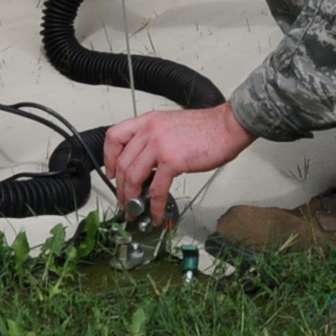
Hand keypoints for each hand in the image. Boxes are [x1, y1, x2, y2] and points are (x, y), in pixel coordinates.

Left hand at [105, 103, 253, 222]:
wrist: (227, 126)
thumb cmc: (206, 128)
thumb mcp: (171, 126)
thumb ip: (155, 141)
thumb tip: (148, 167)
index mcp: (148, 121)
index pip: (114, 137)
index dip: (108, 158)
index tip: (111, 174)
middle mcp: (149, 131)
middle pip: (121, 163)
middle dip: (120, 188)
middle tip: (125, 202)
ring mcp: (159, 145)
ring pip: (132, 176)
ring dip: (132, 199)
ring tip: (136, 212)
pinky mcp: (172, 161)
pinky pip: (156, 189)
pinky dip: (154, 206)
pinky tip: (157, 214)